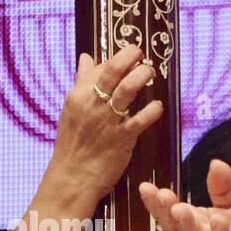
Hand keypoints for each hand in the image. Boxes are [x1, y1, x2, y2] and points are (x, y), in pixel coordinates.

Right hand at [45, 46, 162, 202]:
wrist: (73, 176)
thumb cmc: (74, 144)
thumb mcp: (71, 109)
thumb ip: (81, 83)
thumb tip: (86, 57)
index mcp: (78, 96)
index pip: (99, 68)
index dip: (116, 59)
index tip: (129, 55)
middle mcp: (92, 104)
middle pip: (112, 72)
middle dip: (129, 57)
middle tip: (141, 53)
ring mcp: (107, 121)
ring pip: (126, 90)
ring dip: (141, 77)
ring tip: (150, 71)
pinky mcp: (121, 138)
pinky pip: (139, 120)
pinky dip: (151, 111)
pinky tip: (159, 106)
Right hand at [140, 160, 230, 230]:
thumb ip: (223, 187)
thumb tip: (216, 162)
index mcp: (193, 227)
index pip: (170, 215)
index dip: (156, 203)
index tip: (145, 187)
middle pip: (178, 229)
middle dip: (167, 212)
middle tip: (160, 195)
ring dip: (188, 225)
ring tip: (181, 208)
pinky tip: (218, 221)